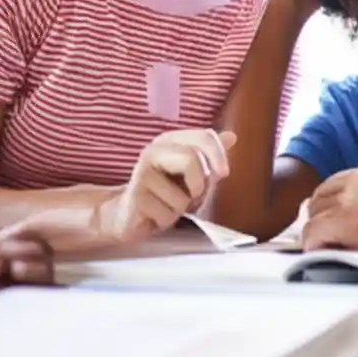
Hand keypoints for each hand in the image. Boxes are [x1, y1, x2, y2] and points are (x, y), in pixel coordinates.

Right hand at [97, 129, 235, 242]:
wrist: (126, 215)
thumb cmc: (164, 192)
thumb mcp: (191, 173)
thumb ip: (209, 155)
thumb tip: (232, 136)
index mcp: (171, 140)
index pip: (203, 136)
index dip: (218, 154)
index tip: (223, 174)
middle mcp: (154, 151)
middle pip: (191, 158)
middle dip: (198, 184)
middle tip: (192, 196)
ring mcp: (141, 173)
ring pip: (182, 195)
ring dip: (181, 209)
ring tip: (166, 206)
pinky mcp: (134, 196)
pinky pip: (168, 214)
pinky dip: (167, 220)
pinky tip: (153, 215)